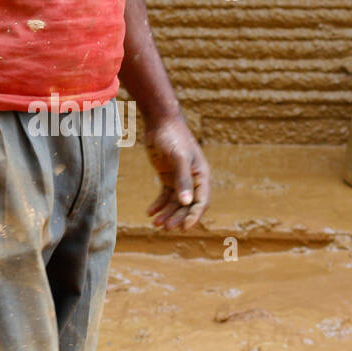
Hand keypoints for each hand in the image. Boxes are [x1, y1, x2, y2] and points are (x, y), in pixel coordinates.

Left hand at [144, 113, 209, 230]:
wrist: (160, 121)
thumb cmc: (172, 136)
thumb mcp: (178, 157)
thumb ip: (183, 179)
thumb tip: (186, 202)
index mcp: (201, 175)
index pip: (201, 201)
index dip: (193, 216)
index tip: (183, 229)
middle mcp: (193, 178)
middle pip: (187, 205)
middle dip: (177, 217)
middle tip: (165, 227)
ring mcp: (179, 178)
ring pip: (175, 202)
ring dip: (167, 213)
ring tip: (155, 223)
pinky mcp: (167, 176)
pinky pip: (165, 195)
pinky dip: (158, 205)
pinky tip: (149, 212)